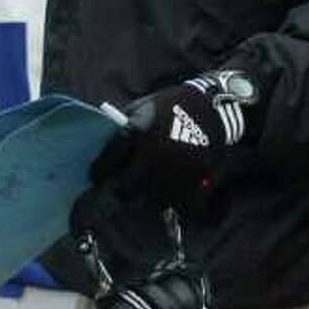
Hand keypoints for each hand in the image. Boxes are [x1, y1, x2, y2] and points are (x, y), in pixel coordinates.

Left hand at [88, 71, 257, 211]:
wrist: (212, 107)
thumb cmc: (172, 105)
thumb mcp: (142, 107)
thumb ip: (124, 128)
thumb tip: (106, 151)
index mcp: (135, 133)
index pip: (107, 162)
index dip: (98, 173)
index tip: (97, 177)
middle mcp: (151, 155)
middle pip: (127, 188)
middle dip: (123, 189)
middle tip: (124, 187)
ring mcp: (172, 170)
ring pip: (151, 199)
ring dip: (148, 196)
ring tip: (151, 187)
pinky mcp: (192, 181)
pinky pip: (177, 203)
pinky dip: (172, 200)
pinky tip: (171, 189)